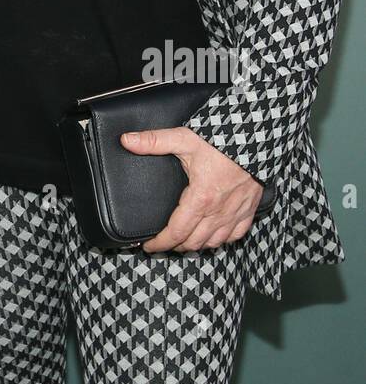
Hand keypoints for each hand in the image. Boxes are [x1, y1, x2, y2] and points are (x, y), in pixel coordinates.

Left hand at [120, 126, 264, 252]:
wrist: (256, 137)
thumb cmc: (223, 139)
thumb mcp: (184, 138)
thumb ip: (153, 141)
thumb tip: (127, 141)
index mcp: (201, 198)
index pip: (176, 232)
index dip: (160, 243)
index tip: (149, 246)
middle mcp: (219, 211)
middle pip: (193, 242)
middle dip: (175, 246)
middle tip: (163, 243)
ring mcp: (235, 213)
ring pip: (214, 242)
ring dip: (197, 245)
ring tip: (183, 242)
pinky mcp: (249, 209)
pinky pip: (235, 235)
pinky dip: (221, 239)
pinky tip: (213, 237)